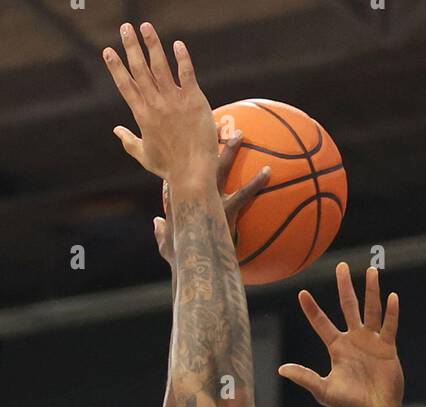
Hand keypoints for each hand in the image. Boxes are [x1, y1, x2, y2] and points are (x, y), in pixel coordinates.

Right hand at [104, 23, 217, 184]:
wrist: (192, 173)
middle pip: (139, 70)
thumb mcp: (143, 155)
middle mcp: (155, 104)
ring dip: (152, 44)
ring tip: (145, 26)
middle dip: (130, 47)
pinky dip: (182, 58)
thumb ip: (128, 141)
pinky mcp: (193, 100)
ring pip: (160, 66)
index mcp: (142, 115)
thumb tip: (116, 131)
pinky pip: (186, 74)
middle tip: (124, 28)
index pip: (125, 85)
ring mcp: (174, 101)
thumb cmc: (168, 167)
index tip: (107, 51)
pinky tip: (177, 44)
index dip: (115, 67)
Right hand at [155, 134, 269, 265]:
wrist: (196, 268)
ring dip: (230, 150)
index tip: (182, 135)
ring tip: (240, 133)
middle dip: (203, 140)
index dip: (178, 153)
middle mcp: (193, 195)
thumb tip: (156, 222)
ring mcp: (211, 201)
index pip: (175, 171)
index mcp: (178, 199)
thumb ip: (162, 232)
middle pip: (197, 161)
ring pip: (220, 170)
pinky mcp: (227, 211)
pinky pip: (245, 193)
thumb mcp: (168, 245)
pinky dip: (257, 182)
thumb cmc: (183, 259)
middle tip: (213, 120)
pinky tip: (269, 171)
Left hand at [279, 263, 402, 406]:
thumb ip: (305, 378)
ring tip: (371, 271)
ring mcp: (371, 341)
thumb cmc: (348, 405)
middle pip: (348, 306)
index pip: (321, 323)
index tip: (302, 293)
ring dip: (371, 291)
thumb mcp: (324, 391)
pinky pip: (389, 326)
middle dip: (344, 287)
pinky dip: (391, 312)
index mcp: (337, 348)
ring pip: (371, 310)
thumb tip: (281, 369)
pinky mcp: (388, 348)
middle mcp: (354, 339)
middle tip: (341, 266)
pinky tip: (392, 297)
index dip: (312, 309)